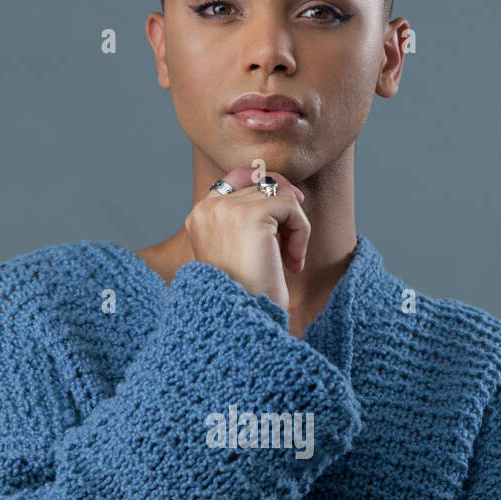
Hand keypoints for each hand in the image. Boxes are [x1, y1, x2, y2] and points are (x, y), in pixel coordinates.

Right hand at [183, 166, 308, 310]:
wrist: (243, 321)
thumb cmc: (245, 294)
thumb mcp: (239, 250)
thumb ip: (247, 218)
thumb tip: (281, 186)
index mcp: (199, 216)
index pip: (236, 178)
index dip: (266, 191)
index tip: (284, 219)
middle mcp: (208, 209)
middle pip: (262, 185)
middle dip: (283, 217)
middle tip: (287, 251)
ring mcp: (227, 210)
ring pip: (279, 195)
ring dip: (294, 228)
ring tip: (289, 259)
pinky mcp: (251, 216)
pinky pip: (291, 206)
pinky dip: (301, 233)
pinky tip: (293, 262)